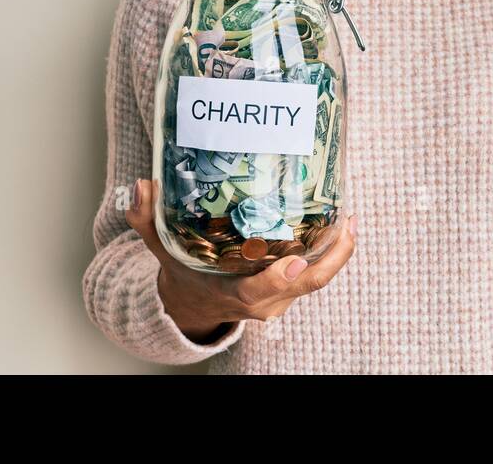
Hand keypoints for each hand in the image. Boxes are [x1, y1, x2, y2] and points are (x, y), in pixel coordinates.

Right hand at [125, 179, 356, 341]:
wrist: (195, 305)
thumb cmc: (184, 273)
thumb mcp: (163, 249)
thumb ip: (149, 221)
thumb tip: (142, 187)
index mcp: (234, 293)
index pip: (259, 292)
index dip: (278, 279)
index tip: (294, 262)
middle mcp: (263, 300)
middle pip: (305, 285)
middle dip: (331, 259)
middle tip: (346, 224)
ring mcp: (280, 297)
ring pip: (317, 278)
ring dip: (339, 252)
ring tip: (351, 218)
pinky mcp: (290, 287)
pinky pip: (316, 272)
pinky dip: (331, 250)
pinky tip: (341, 221)